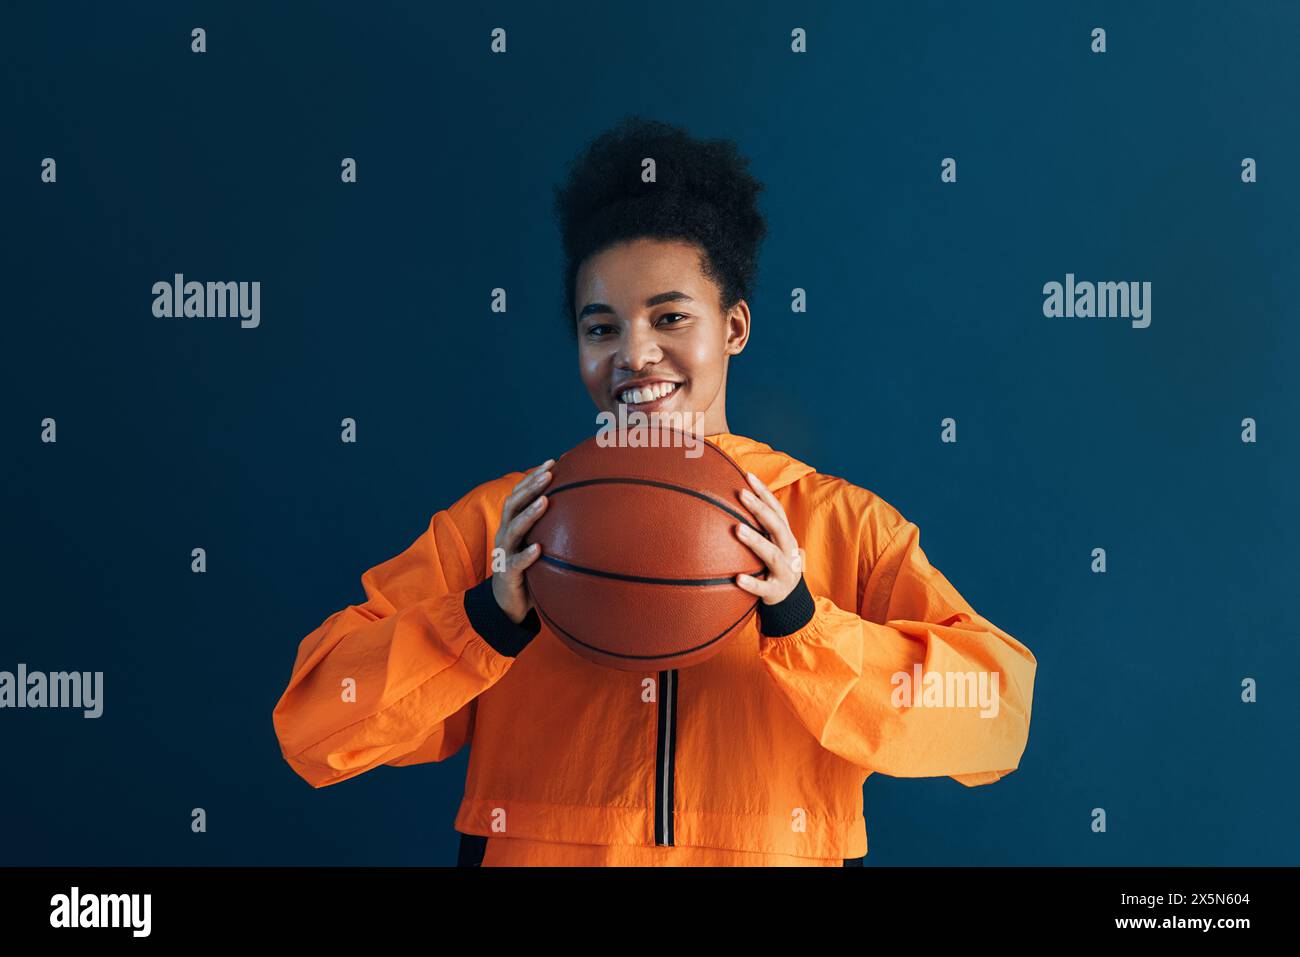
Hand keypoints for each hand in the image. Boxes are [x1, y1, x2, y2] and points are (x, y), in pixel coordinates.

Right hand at [492, 458, 553, 623]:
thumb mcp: (540, 546)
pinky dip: (526, 555)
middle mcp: (506, 535)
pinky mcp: (507, 574)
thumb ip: (553, 531)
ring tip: (544, 501)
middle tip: (549, 474)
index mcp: (513, 525)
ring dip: (529, 514)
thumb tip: (586, 514)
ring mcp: (504, 553)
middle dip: (530, 487)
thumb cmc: (529, 571)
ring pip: (513, 529)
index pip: (520, 495)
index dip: (533, 478)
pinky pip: (516, 563)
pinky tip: (538, 549)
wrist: (507, 605)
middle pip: (513, 504)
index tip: (552, 461)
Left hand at [734, 471, 804, 604]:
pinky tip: (737, 579)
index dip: (764, 492)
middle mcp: (788, 550)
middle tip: (741, 494)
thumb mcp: (772, 542)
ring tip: (737, 529)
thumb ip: (758, 525)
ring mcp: (784, 571)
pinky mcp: (776, 591)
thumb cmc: (774, 563)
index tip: (747, 475)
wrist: (790, 599)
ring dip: (755, 540)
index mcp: (785, 536)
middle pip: (776, 526)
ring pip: (771, 554)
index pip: (776, 509)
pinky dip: (751, 584)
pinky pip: (763, 588)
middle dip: (760, 509)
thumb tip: (730, 499)